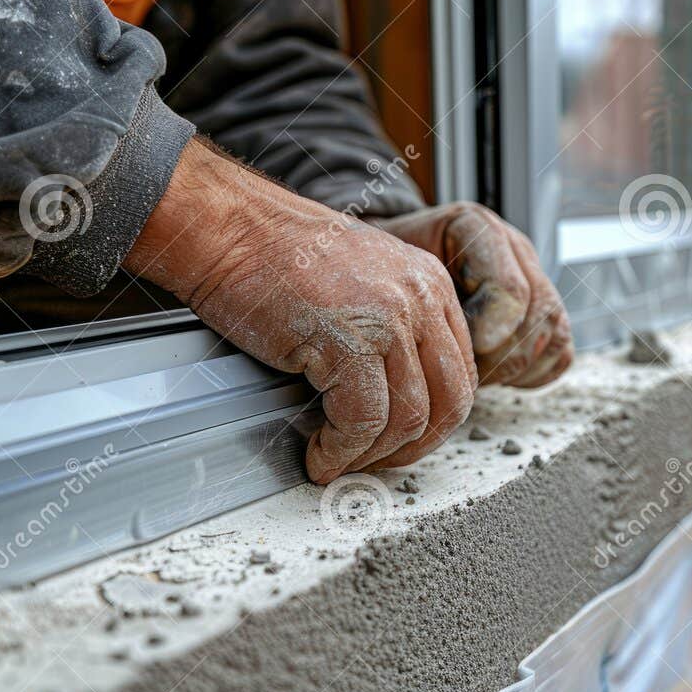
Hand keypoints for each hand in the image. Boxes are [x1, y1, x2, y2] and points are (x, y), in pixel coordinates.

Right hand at [124, 139, 475, 482]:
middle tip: (374, 463)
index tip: (399, 442)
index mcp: (430, 284)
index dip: (433, 423)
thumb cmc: (276, 256)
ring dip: (371, 455)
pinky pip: (362, 420)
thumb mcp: (361, 283)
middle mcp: (420, 298)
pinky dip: (341, 450)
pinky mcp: (348, 340)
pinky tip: (319, 453)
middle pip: (450, 402)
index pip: (461, 375)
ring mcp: (388, 318)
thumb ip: (393, 330)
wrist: (229, 228)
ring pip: (409, 418)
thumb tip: (398, 399)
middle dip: (412, 448)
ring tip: (338, 458)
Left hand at [367, 203, 572, 387]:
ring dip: (516, 367)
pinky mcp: (541, 310)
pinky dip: (533, 374)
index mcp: (475, 228)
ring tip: (476, 378)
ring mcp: (533, 277)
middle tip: (465, 375)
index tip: (461, 352)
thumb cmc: (381, 271)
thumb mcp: (386, 274)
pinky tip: (497, 379)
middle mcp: (512, 248)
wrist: (384, 267)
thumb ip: (415, 298)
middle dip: (502, 356)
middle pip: (540, 313)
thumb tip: (449, 351)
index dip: (490, 330)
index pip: (510, 289)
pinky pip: (559, 350)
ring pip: (554, 332)